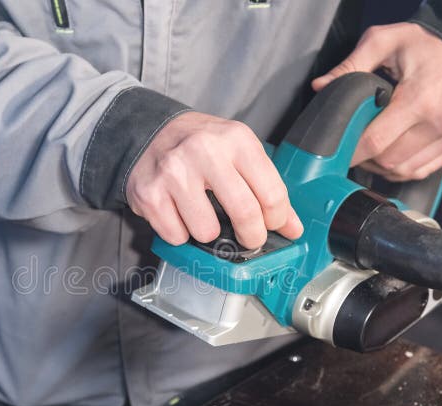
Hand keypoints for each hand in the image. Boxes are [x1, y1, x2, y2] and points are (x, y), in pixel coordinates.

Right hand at [126, 111, 302, 247]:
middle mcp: (204, 151)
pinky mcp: (151, 194)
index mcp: (235, 139)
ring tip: (203, 215)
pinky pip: (177, 236)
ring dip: (209, 233)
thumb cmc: (199, 146)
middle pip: (245, 214)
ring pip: (207, 232)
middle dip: (252, 236)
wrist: (150, 132)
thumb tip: (291, 227)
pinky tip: (179, 214)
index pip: (272, 193)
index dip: (278, 219)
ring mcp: (175, 173)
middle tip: (250, 237)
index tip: (274, 226)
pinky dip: (181, 233)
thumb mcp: (238, 152)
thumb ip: (266, 187)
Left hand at [313, 22, 441, 180]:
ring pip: (403, 171)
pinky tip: (392, 152)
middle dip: (364, 157)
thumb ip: (350, 65)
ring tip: (372, 147)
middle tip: (353, 144)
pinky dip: (401, 168)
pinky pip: (421, 170)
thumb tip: (320, 87)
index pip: (375, 142)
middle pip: (387, 161)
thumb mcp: (383, 41)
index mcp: (422, 98)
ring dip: (381, 166)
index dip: (350, 151)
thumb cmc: (423, 46)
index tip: (335, 151)